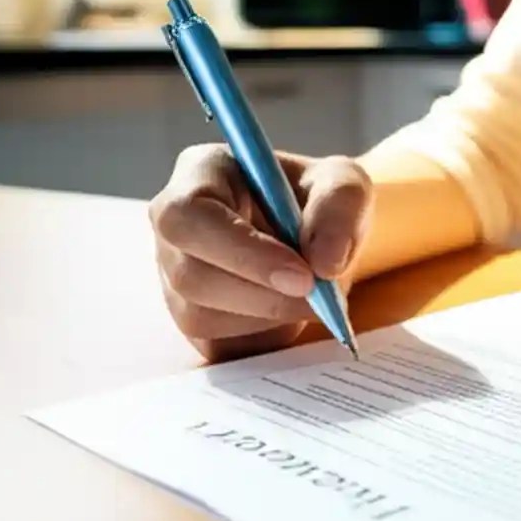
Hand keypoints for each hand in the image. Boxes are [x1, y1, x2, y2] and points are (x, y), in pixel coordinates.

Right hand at [149, 145, 370, 361]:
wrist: (322, 238)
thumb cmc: (323, 202)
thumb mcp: (346, 183)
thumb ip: (340, 206)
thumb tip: (324, 263)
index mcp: (199, 174)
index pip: (189, 216)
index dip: (242, 251)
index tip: (303, 275)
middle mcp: (175, 227)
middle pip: (190, 275)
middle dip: (263, 295)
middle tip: (320, 298)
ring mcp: (174, 277)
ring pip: (201, 317)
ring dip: (269, 317)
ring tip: (312, 298)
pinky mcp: (193, 319)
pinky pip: (217, 345)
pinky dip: (265, 338)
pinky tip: (292, 314)